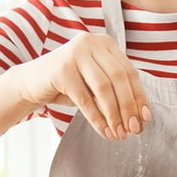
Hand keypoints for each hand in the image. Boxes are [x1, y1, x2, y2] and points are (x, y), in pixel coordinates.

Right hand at [13, 32, 149, 139]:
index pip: (130, 72)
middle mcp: (91, 43)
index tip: (145, 119)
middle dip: (128, 108)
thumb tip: (141, 118)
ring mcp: (75, 53)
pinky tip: (104, 131)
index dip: (139, 97)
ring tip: (118, 134)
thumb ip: (116, 92)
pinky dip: (97, 118)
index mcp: (105, 43)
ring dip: (114, 115)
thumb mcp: (95, 84)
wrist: (31, 83)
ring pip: (104, 88)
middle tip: (133, 130)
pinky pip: (85, 99)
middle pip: (119, 79)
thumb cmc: (68, 85)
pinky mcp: (61, 69)